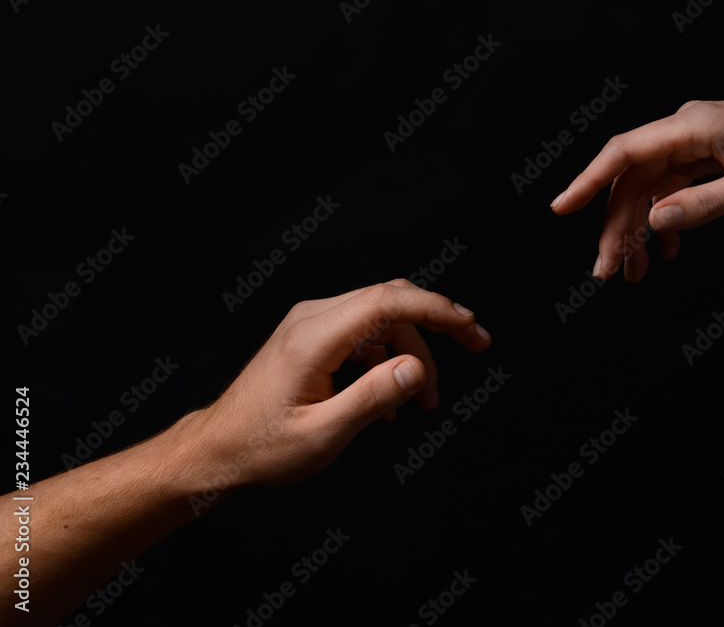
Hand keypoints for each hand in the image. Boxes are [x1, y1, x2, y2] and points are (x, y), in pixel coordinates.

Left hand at [187, 279, 491, 485]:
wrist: (218, 448)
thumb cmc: (263, 447)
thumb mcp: (323, 435)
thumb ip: (373, 398)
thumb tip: (418, 367)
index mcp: (313, 337)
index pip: (387, 301)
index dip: (436, 308)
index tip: (471, 326)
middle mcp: (313, 318)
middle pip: (391, 301)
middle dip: (438, 322)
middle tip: (478, 345)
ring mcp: (312, 324)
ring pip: (383, 320)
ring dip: (414, 354)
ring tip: (426, 402)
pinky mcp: (313, 336)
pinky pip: (366, 334)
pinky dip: (390, 360)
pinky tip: (394, 401)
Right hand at [549, 88, 723, 281]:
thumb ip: (704, 204)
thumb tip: (655, 221)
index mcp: (694, 128)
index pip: (625, 153)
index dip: (588, 180)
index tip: (562, 207)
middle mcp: (685, 131)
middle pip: (631, 180)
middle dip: (615, 227)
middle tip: (608, 271)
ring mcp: (692, 143)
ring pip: (647, 189)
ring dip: (637, 230)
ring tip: (633, 272)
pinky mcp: (702, 156)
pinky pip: (669, 189)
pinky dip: (663, 220)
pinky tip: (666, 250)